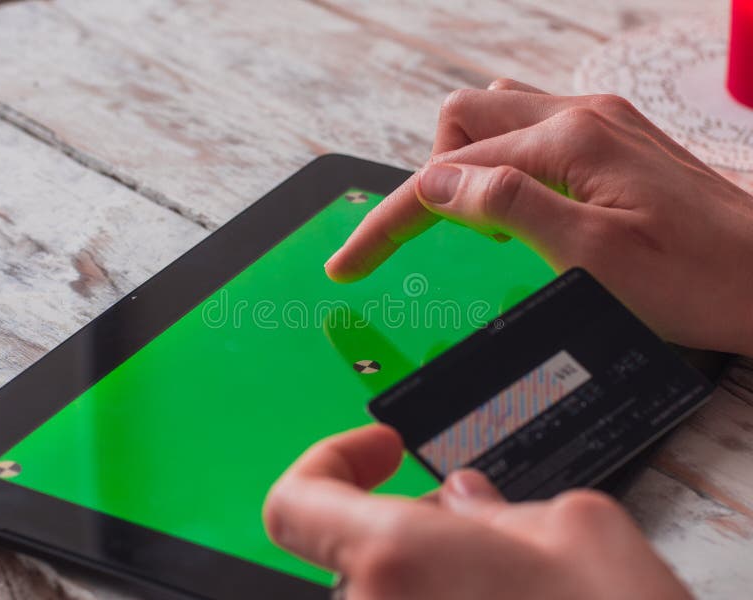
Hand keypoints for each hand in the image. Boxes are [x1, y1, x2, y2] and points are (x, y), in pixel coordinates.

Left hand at [264, 425, 691, 599]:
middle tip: (482, 528)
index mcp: (397, 559)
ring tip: (514, 583)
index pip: (294, 503)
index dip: (330, 460)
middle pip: (358, 551)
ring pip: (391, 596)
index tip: (381, 450)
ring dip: (437, 578)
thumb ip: (503, 506)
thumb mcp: (580, 531)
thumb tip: (466, 501)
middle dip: (417, 528)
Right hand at [324, 80, 752, 355]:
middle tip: (445, 237)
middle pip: (461, 119)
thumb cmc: (700, 280)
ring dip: (468, 163)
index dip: (387, 222)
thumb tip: (438, 184)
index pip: (446, 174)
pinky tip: (526, 202)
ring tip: (487, 223)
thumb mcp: (594, 261)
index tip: (349, 262)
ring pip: (494, 115)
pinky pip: (532, 127)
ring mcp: (599, 120)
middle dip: (432, 178)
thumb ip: (509, 207)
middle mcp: (580, 114)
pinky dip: (504, 160)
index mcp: (568, 142)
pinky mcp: (614, 136)